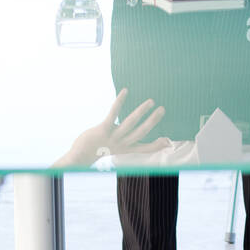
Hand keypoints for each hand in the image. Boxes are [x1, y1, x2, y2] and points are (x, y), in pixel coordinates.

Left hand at [54, 90, 168, 165]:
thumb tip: (131, 131)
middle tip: (163, 109)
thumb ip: (122, 140)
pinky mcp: (103, 129)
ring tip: (151, 101)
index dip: (157, 145)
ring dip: (141, 112)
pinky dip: (119, 102)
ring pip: (130, 123)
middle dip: (153, 121)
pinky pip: (113, 114)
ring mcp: (112, 137)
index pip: (144, 148)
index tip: (170, 141)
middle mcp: (121, 144)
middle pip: (141, 133)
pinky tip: (125, 92)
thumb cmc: (96, 149)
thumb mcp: (112, 147)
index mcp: (125, 149)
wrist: (79, 157)